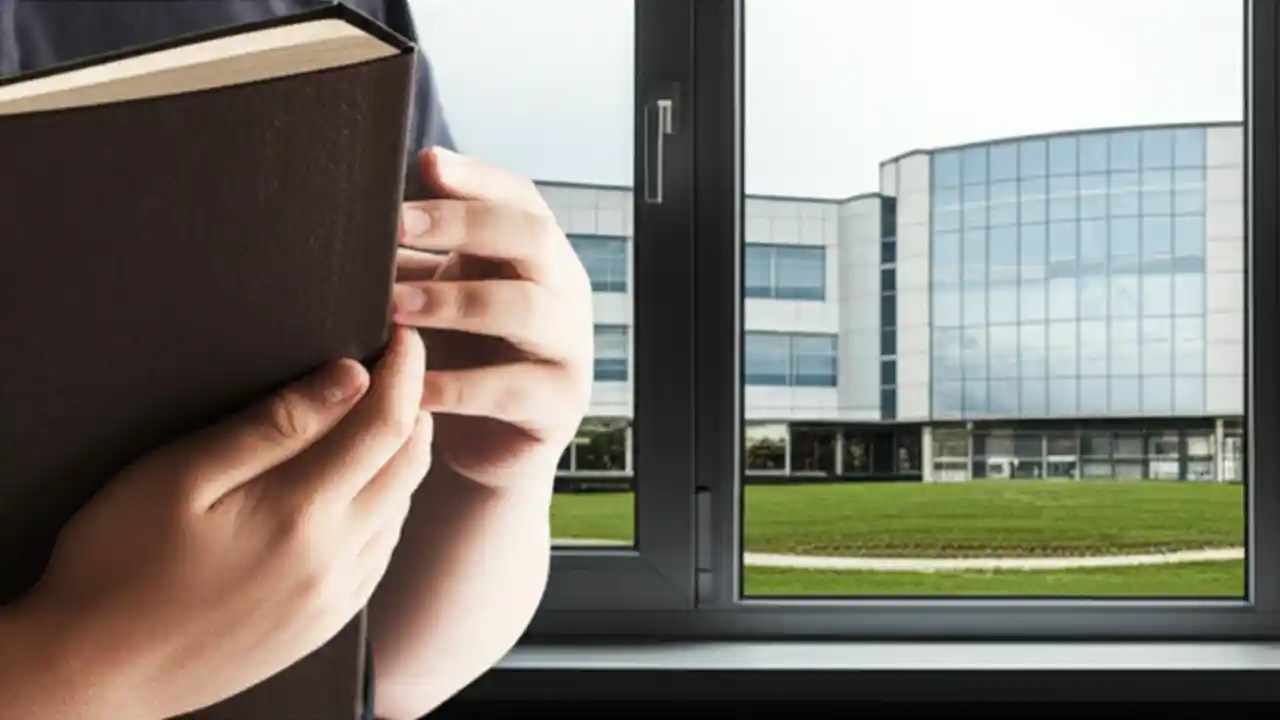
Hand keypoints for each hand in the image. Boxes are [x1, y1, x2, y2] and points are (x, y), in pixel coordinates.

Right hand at [4, 328, 431, 719]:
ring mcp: (335, 597)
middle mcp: (334, 558)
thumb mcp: (182, 475)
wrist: (97, 672)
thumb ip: (273, 425)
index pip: (385, 425)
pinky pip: (381, 553)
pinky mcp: (327, 623)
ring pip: (401, 509)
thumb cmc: (120, 563)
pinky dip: (388, 509)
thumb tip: (348, 377)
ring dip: (404, 460)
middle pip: (408, 466)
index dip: (403, 373)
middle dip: (413, 410)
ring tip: (385, 422)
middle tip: (400, 372)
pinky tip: (365, 491)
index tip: (403, 339)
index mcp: (300, 513)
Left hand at [392, 147, 592, 490]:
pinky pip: (510, 390)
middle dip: (463, 224)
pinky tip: (411, 387)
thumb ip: (415, 250)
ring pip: (526, 308)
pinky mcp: (558, 405)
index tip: (425, 163)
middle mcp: (563, 291)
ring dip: (456, 302)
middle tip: (397, 226)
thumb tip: (350, 200)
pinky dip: (457, 386)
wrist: (477, 446)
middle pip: (531, 236)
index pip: (519, 197)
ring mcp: (569, 347)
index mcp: (536, 254)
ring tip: (396, 308)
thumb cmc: (453, 355)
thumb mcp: (437, 292)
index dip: (477, 177)